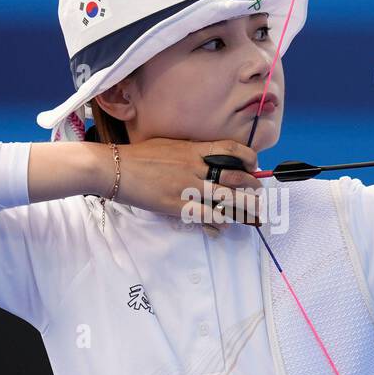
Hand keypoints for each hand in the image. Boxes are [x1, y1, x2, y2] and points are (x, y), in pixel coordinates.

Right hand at [109, 138, 263, 225]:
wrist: (115, 168)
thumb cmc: (139, 156)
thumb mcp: (170, 146)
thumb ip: (191, 151)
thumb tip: (207, 158)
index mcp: (193, 149)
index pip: (231, 150)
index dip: (248, 159)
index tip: (253, 166)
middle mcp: (194, 168)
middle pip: (235, 178)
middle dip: (252, 189)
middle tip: (257, 196)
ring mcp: (187, 188)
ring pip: (226, 200)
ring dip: (242, 209)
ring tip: (250, 216)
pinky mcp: (176, 206)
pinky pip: (205, 216)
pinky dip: (217, 224)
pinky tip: (221, 228)